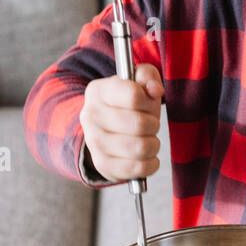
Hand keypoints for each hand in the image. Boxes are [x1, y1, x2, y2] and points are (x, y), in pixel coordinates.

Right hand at [79, 62, 164, 181]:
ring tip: (149, 140)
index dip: (149, 101)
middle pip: (139, 124)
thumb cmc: (128, 104)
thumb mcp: (137, 81)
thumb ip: (148, 76)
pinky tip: (148, 157)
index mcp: (98, 91)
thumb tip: (154, 90)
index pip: (134, 95)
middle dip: (154, 125)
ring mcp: (94, 142)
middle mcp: (90, 116)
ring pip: (140, 147)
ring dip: (153, 145)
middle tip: (151, 125)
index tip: (148, 104)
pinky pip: (136, 169)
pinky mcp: (102, 165)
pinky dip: (150, 164)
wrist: (106, 129)